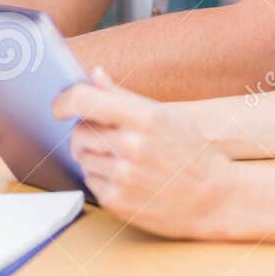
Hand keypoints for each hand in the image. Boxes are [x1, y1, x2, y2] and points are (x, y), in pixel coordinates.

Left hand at [53, 67, 237, 238]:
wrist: (215, 198)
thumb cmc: (192, 153)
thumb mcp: (164, 116)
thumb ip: (124, 95)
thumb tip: (94, 74)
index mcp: (144, 118)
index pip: (84, 100)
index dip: (64, 101)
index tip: (59, 106)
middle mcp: (131, 146)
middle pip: (78, 131)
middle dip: (86, 132)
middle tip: (107, 137)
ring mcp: (123, 176)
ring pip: (81, 157)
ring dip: (93, 155)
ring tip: (123, 159)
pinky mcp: (118, 202)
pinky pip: (89, 181)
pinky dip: (100, 178)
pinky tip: (125, 178)